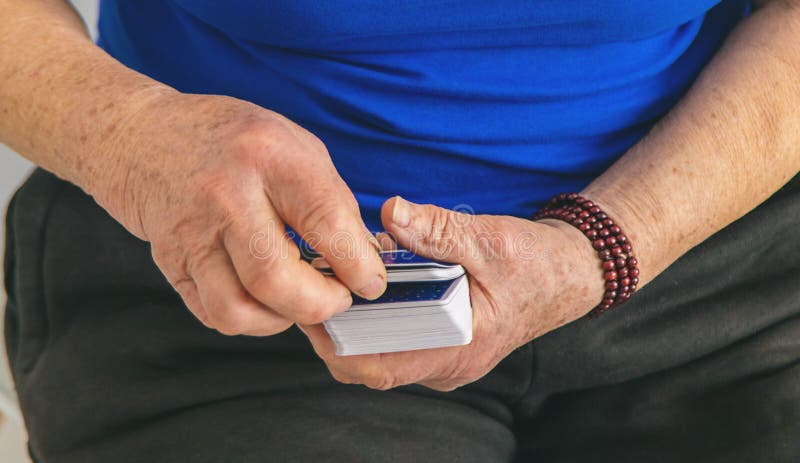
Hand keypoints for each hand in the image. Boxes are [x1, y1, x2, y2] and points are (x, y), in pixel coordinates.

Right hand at [90, 92, 386, 335]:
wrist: (144, 135)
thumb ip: (330, 201)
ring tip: (298, 299)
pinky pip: (214, 314)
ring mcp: (190, 231)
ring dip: (281, 318)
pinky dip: (248, 318)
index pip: (324, 221)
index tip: (370, 281)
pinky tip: (263, 298)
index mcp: (268, 155)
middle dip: (321, 304)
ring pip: (239, 310)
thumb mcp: (293, 145)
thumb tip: (362, 260)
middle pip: (276, 279)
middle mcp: (225, 193)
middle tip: (338, 298)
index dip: (357, 264)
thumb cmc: (230, 140)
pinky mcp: (169, 261)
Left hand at [301, 197, 604, 390]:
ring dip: (356, 328)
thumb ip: (437, 228)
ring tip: (342, 285)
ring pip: (383, 359)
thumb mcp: (489, 237)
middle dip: (339, 334)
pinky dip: (377, 324)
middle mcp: (452, 365)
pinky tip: (372, 289)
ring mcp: (449, 361)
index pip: (382, 365)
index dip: (339, 342)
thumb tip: (390, 211)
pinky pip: (400, 347)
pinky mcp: (447, 348)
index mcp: (463, 346)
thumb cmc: (535, 261)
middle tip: (320, 289)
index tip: (315, 305)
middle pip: (373, 368)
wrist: (568, 273)